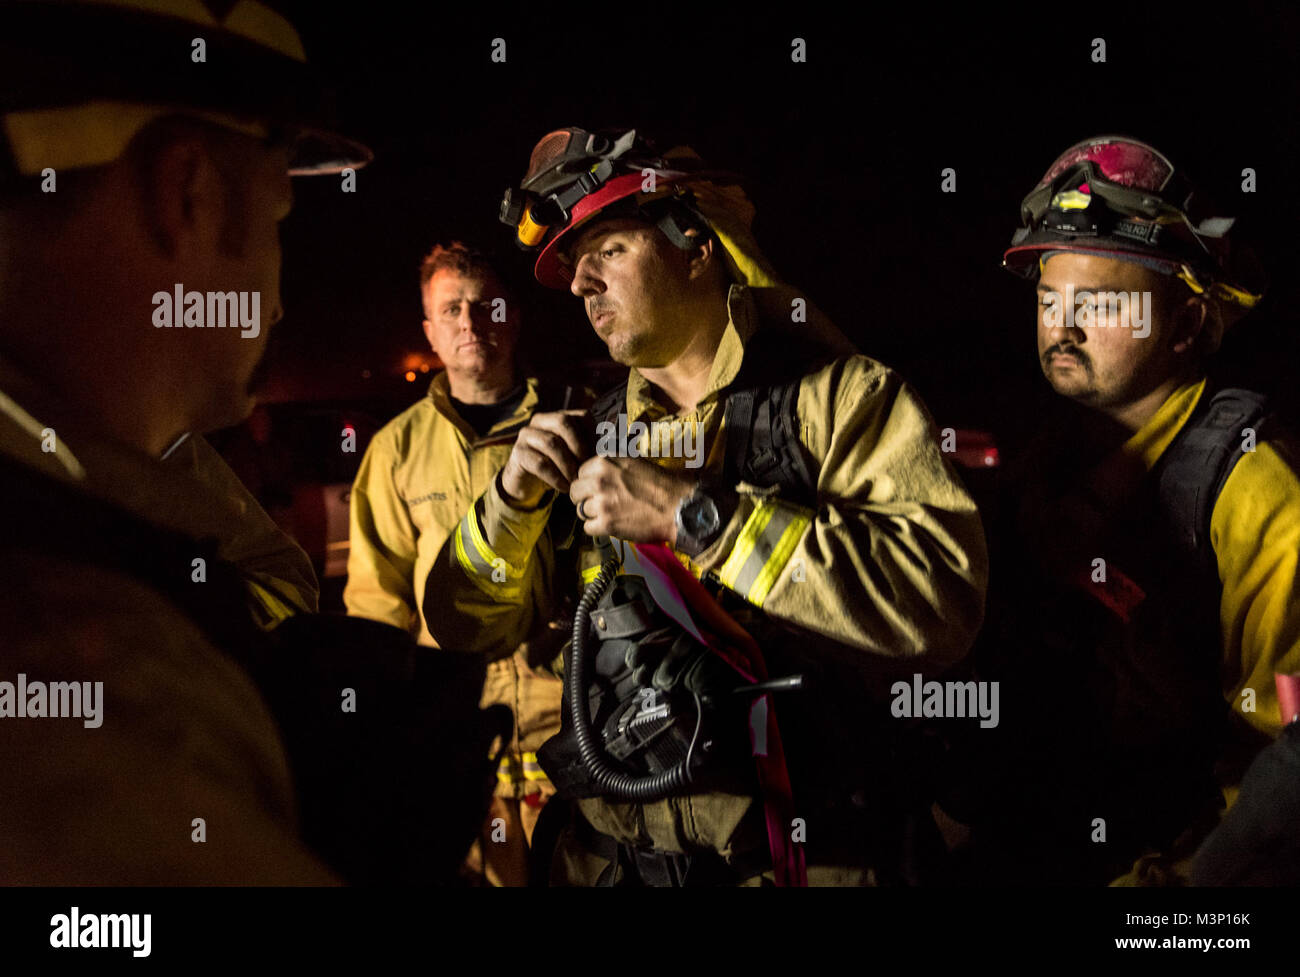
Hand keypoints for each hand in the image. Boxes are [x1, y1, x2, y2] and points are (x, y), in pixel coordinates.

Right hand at [499, 410, 591, 509]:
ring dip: (568, 465)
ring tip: (577, 481)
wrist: (528, 486)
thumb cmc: (558, 468)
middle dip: (580, 447)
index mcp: (558, 416)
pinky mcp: (517, 454)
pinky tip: (564, 487)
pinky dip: (556, 477)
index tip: (600, 457)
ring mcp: (526, 435)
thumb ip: (592, 449)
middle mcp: (540, 421)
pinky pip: (540, 463)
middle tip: (588, 468)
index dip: (594, 436)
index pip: (582, 416)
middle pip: (564, 422)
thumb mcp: (576, 456)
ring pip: (551, 443)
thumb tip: (614, 449)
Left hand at [568, 455, 695, 542]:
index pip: (580, 472)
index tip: (597, 489)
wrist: (679, 507)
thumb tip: (595, 473)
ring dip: (592, 515)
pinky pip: (588, 528)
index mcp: (605, 461)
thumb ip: (612, 466)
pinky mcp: (606, 523)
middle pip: (575, 491)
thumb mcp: (635, 463)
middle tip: (599, 504)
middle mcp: (599, 479)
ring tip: (611, 515)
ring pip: (580, 511)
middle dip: (584, 498)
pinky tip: (612, 526)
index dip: (588, 482)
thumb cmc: (662, 485)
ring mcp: (601, 502)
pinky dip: (598, 529)